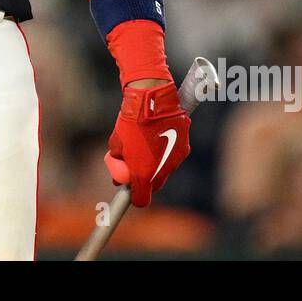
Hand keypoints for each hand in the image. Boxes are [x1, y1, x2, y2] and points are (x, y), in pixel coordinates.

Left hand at [104, 78, 190, 206]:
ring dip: (157, 163)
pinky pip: (174, 155)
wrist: (152, 100)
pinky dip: (167, 150)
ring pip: (165, 170)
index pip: (141, 200)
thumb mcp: (116, 143)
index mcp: (144, 174)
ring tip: (147, 144)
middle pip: (155, 185)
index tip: (129, 188)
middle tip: (136, 165)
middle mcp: (163, 171)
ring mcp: (175, 160)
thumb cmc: (131, 121)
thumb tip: (118, 176)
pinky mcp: (184, 147)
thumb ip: (117, 163)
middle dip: (146, 178)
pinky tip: (159, 136)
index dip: (134, 196)